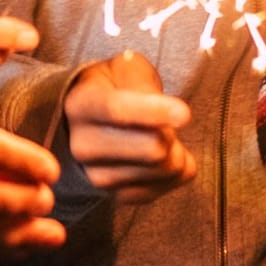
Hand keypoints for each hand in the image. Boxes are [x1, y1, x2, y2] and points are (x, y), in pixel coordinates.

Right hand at [63, 50, 195, 203]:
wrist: (88, 121)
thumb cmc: (112, 87)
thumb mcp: (124, 68)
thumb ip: (143, 83)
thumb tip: (167, 114)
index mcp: (80, 105)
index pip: (117, 111)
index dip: (154, 112)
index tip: (184, 114)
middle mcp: (82, 146)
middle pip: (150, 149)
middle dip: (171, 132)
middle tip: (168, 120)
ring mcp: (97, 176)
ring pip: (164, 169)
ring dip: (176, 150)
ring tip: (163, 136)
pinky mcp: (117, 197)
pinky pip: (168, 186)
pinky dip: (176, 169)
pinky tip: (164, 154)